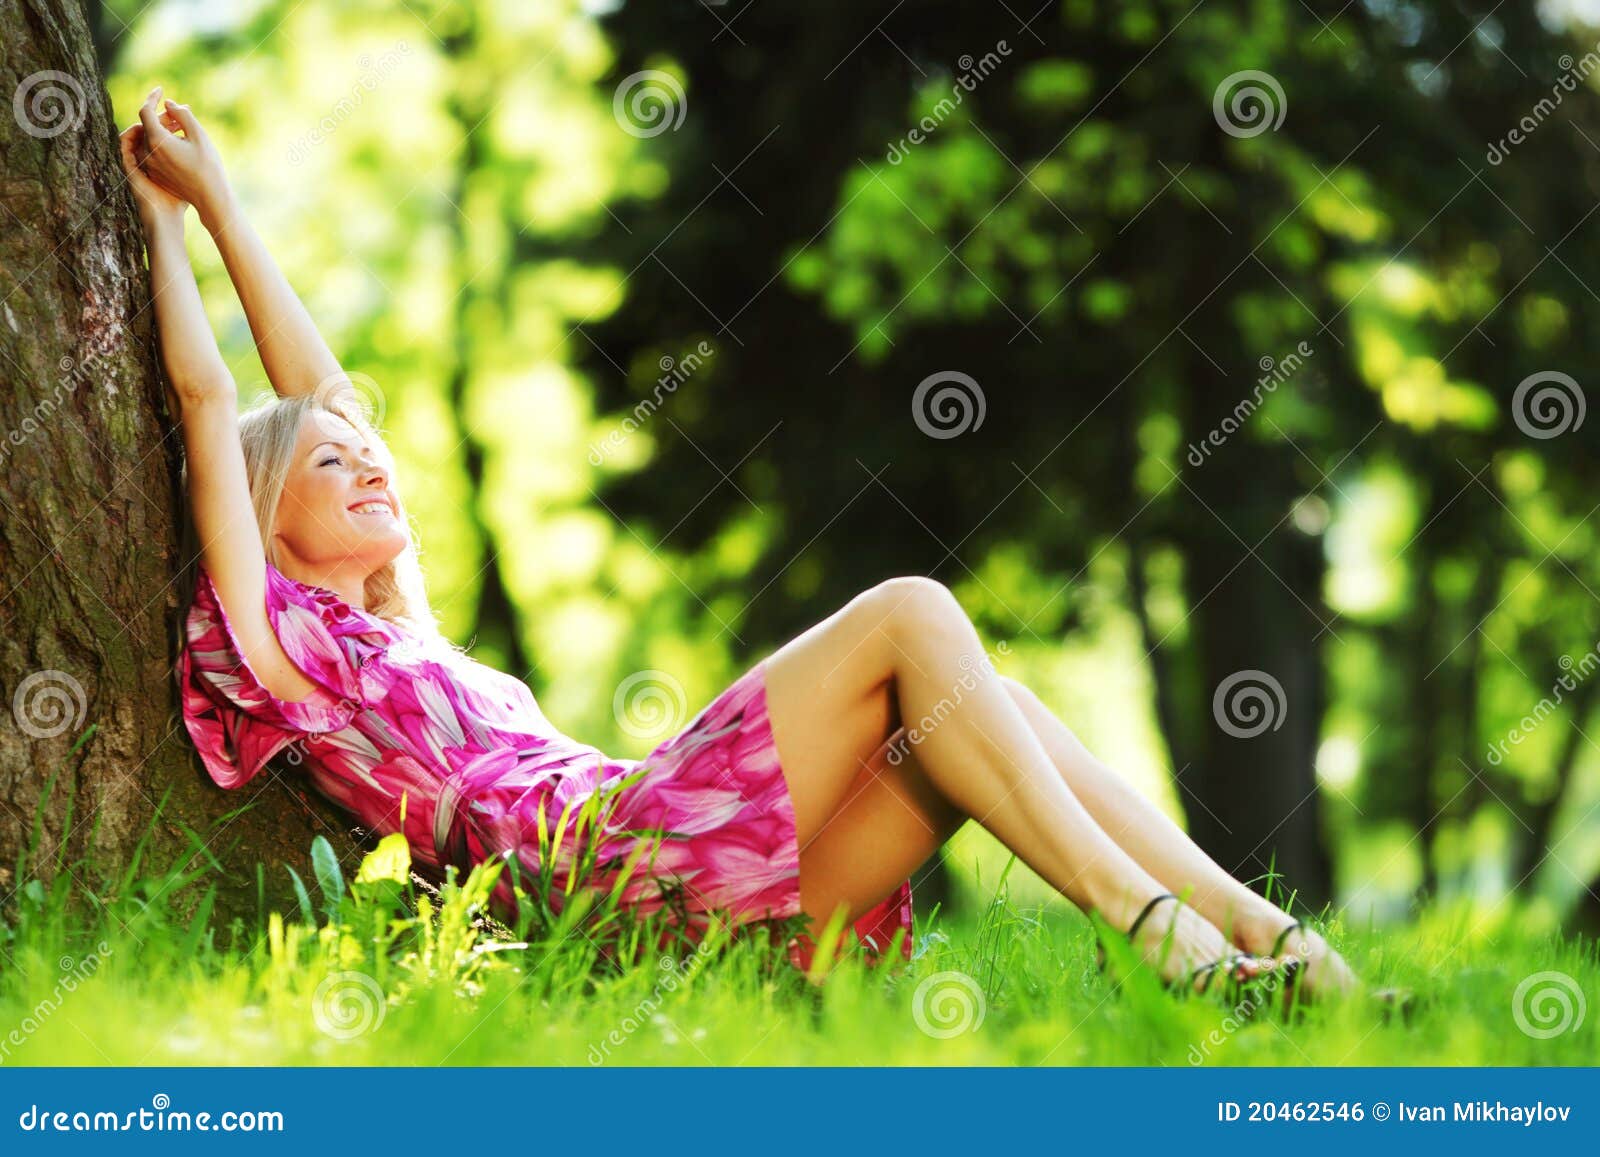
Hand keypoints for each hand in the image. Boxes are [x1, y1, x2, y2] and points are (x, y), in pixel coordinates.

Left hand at [126, 85, 230, 227]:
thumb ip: (183, 114)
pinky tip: (179, 144)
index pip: (146, 111)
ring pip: (150, 139)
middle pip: (149, 125)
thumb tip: (169, 103)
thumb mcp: (200, 135)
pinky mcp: (154, 174)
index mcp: (156, 141)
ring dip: (163, 130)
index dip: (152, 98)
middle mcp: (147, 153)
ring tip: (182, 128)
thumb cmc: (208, 167)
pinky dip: (161, 144)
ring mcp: (149, 165)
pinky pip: (152, 152)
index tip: (160, 90)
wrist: (210, 198)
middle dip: (163, 116)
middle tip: (183, 113)